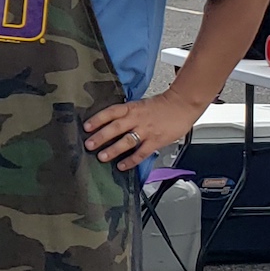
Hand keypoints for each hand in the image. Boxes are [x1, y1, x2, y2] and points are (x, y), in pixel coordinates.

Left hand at [82, 90, 200, 172]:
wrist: (182, 104)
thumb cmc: (162, 105)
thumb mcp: (140, 104)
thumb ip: (127, 114)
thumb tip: (111, 122)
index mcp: (132, 108)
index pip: (111, 112)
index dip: (98, 119)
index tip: (86, 127)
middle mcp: (137, 119)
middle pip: (116, 127)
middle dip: (101, 136)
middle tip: (89, 145)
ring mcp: (146, 131)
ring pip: (127, 141)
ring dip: (113, 150)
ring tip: (102, 157)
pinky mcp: (156, 141)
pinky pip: (141, 153)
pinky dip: (131, 160)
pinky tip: (122, 166)